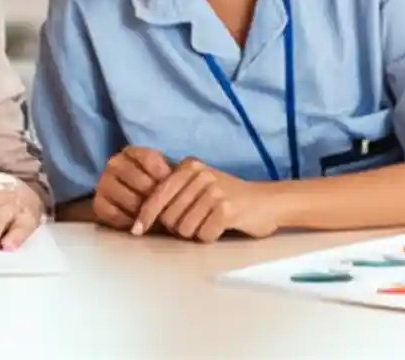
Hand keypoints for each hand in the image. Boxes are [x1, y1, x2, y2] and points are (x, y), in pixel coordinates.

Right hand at [92, 147, 171, 230]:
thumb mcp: (165, 175)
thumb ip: (171, 175)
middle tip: (166, 207)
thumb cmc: (155, 186)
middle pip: (139, 179)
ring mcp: (103, 183)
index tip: (174, 187)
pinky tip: (137, 222)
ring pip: (128, 198)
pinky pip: (114, 214)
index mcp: (132, 152)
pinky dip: (129, 221)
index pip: (148, 158)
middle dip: (155, 196)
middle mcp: (114, 164)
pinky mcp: (98, 203)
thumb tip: (180, 180)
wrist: (134, 202)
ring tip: (153, 216)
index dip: (163, 174)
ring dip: (143, 211)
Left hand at [134, 158, 278, 242]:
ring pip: (184, 229)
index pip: (157, 194)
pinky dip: (210, 237)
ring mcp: (214, 191)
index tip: (137, 230)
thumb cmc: (227, 199)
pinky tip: (221, 227)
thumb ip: (173, 194)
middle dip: (177, 228)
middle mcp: (200, 174)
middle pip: (169, 217)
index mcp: (189, 166)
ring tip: (209, 222)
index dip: (145, 215)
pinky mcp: (227, 209)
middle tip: (195, 223)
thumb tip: (140, 217)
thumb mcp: (198, 185)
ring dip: (195, 233)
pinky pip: (203, 236)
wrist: (266, 202)